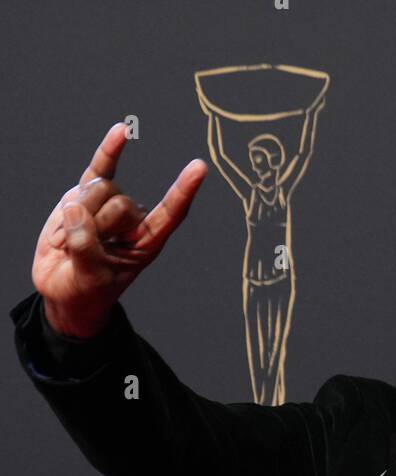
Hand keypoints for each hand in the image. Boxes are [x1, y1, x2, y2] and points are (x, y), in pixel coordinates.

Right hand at [32, 121, 207, 337]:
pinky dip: (109, 149)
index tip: (199, 168)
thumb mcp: (88, 279)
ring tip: (71, 239)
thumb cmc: (83, 290)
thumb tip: (75, 209)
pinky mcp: (87, 193)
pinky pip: (100, 167)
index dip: (182, 192)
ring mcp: (110, 203)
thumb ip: (85, 247)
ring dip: (78, 214)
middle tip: (82, 250)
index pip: (170, 214)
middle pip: (119, 202)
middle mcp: (133, 220)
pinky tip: (122, 130)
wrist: (61, 287)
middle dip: (95, 225)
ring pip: (99, 189)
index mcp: (146, 243)